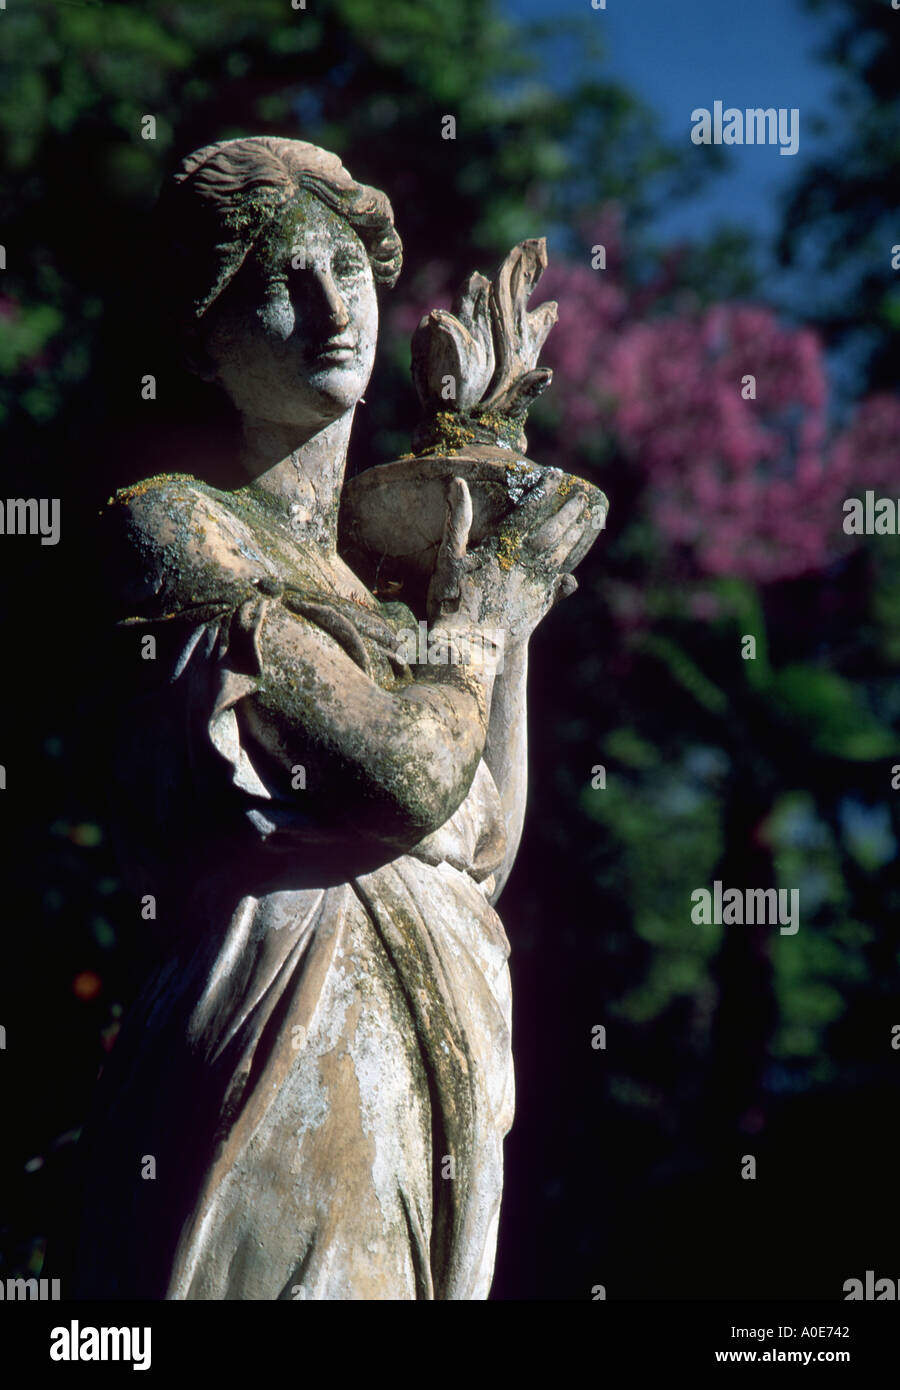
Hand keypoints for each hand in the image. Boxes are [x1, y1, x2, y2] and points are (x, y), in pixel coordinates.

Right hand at [426, 471, 586, 647]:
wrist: (469, 648)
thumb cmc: (452, 602)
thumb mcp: (448, 558)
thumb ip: (457, 520)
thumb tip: (458, 483)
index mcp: (504, 549)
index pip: (528, 511)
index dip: (542, 491)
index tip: (554, 474)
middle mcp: (525, 565)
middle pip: (553, 532)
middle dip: (568, 513)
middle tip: (582, 497)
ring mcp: (535, 587)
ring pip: (560, 556)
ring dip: (573, 537)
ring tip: (585, 523)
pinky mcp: (537, 608)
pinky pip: (556, 585)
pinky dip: (565, 573)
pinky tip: (571, 570)